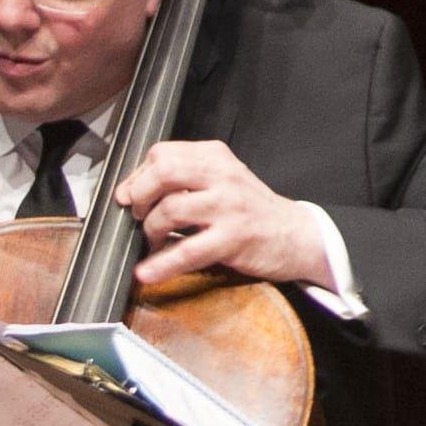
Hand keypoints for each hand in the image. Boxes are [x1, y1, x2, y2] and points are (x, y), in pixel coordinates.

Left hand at [120, 138, 333, 287]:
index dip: (138, 176)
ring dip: (151, 230)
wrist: (295, 234)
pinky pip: (187, 251)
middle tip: (139, 214)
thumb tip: (134, 189)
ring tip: (153, 241)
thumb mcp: (222, 179)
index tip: (130, 194)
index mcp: (215, 157)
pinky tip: (146, 272)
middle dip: (140, 195)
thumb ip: (186, 177)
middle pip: (164, 172)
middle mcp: (222, 175)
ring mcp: (228, 206)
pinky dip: (161, 264)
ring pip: (171, 210)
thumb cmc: (252, 210)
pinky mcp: (233, 238)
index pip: (162, 153)